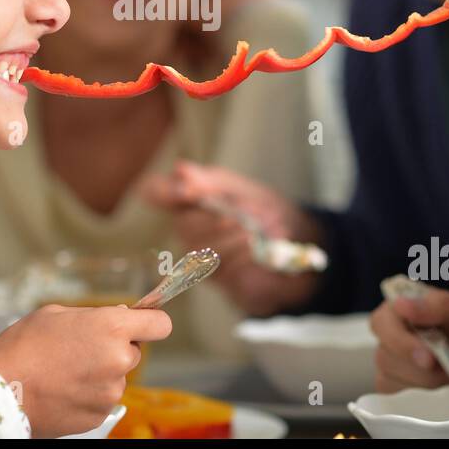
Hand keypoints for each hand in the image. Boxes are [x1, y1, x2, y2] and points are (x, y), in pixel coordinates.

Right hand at [0, 304, 171, 437]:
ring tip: (65, 371)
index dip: (150, 323)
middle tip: (81, 349)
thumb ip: (92, 316)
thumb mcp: (56, 314)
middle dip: (113, 349)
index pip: (159, 325)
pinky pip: (102, 399)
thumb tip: (115, 319)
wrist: (0, 391)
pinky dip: (88, 394)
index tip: (142, 324)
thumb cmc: (22, 348)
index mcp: (112, 328)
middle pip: (132, 352)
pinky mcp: (99, 415)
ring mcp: (110, 392)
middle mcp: (118, 360)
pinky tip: (64, 388)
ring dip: (99, 373)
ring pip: (116, 377)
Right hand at [142, 160, 317, 316]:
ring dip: (243, 233)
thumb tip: (180, 169)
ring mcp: (200, 258)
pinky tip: (266, 244)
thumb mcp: (237, 187)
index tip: (186, 191)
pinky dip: (251, 251)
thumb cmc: (259, 209)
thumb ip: (209, 180)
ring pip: (209, 247)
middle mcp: (187, 230)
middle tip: (255, 210)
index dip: (162, 191)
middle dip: (225, 215)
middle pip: (188, 224)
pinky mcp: (221, 280)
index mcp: (188, 201)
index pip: (156, 192)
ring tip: (269, 225)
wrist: (292, 242)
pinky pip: (228, 265)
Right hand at [370, 287, 448, 391]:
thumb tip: (401, 304)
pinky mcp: (406, 382)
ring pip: (388, 372)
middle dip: (414, 364)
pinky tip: (442, 388)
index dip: (399, 338)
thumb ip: (443, 305)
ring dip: (423, 381)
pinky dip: (416, 394)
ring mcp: (402, 357)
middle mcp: (403, 329)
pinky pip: (392, 390)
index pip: (385, 317)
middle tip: (447, 370)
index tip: (428, 357)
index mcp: (415, 304)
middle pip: (384, 348)